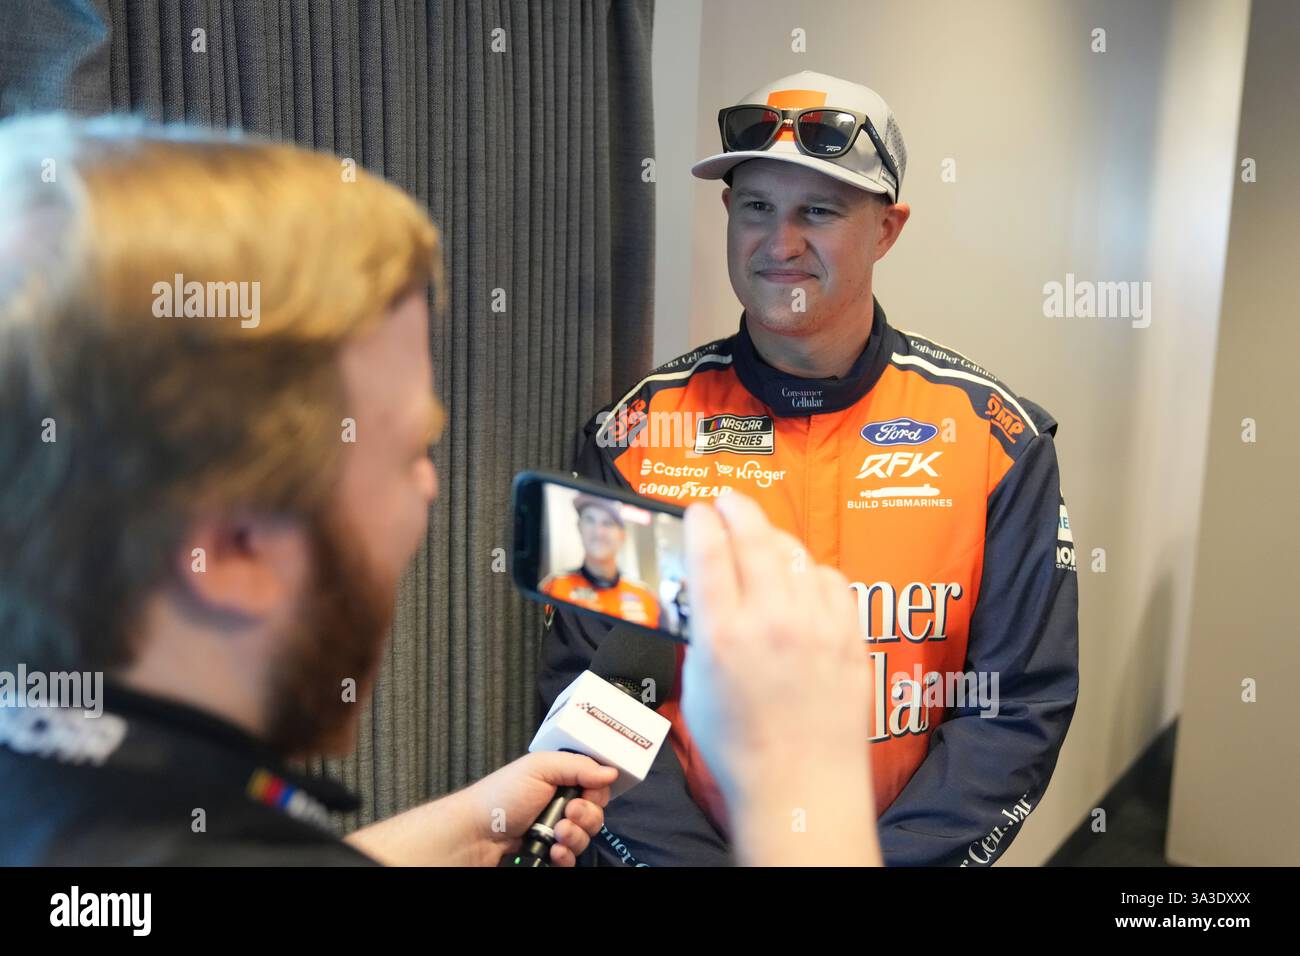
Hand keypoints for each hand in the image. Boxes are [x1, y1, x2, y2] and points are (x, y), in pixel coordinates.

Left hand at [460, 751, 616, 866]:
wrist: (476, 833)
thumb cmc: (502, 794)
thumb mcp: (539, 768)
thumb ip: (577, 766)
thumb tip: (610, 772)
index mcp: (561, 779)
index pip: (596, 785)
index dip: (597, 790)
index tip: (588, 792)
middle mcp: (561, 805)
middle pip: (596, 812)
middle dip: (587, 814)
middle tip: (569, 812)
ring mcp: (557, 831)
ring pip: (587, 837)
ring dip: (576, 836)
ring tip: (557, 834)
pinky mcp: (551, 854)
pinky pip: (574, 858)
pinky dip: (567, 856)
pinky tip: (554, 851)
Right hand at [681, 491, 878, 865]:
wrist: (800, 785)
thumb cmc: (741, 747)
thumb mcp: (697, 685)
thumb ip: (700, 633)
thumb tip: (702, 594)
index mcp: (723, 635)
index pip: (709, 552)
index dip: (701, 521)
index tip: (697, 511)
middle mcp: (771, 622)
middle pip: (754, 537)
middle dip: (737, 508)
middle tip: (728, 500)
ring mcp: (816, 627)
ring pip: (796, 554)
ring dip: (774, 538)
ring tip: (762, 538)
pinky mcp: (850, 637)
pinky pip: (833, 581)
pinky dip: (814, 572)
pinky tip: (802, 579)